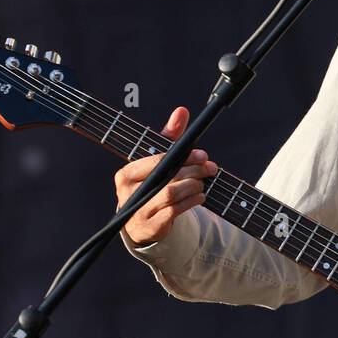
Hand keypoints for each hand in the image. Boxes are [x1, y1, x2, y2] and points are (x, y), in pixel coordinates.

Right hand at [115, 105, 218, 244]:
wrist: (142, 222)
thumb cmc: (152, 184)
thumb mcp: (158, 160)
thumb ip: (169, 137)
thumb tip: (182, 111)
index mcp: (127, 173)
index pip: (157, 161)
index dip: (183, 157)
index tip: (202, 154)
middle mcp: (129, 192)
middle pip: (166, 177)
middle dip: (193, 171)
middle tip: (211, 168)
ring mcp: (138, 211)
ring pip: (170, 195)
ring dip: (193, 187)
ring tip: (204, 183)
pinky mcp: (150, 227)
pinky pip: (174, 212)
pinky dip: (191, 202)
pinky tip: (200, 196)